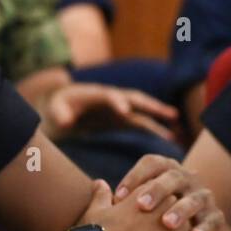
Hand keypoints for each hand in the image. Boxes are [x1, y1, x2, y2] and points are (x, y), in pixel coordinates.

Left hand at [39, 83, 177, 142]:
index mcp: (96, 94)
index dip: (117, 102)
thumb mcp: (55, 108)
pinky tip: (169, 136)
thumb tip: (66, 122)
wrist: (63, 106)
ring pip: (142, 111)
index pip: (109, 96)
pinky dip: (155, 128)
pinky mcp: (122, 119)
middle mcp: (112, 99)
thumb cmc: (59, 105)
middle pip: (135, 99)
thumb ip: (60, 113)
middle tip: (168, 113)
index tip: (124, 112)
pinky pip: (141, 123)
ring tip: (175, 123)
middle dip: (150, 105)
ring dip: (158, 116)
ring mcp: (119, 109)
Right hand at [79, 179, 205, 230]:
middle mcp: (169, 206)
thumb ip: (102, 195)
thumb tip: (100, 183)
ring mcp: (181, 228)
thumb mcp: (95, 210)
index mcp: (148, 193)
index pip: (165, 199)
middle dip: (174, 229)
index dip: (158, 215)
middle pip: (182, 216)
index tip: (146, 230)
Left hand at [112, 154, 225, 230]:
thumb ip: (112, 196)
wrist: (178, 230)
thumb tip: (96, 184)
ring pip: (196, 198)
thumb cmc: (143, 216)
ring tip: (168, 223)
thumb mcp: (128, 205)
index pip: (151, 163)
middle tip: (142, 206)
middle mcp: (185, 178)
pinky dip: (206, 228)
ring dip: (182, 210)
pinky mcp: (214, 217)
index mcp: (163, 170)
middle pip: (173, 177)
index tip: (117, 197)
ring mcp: (202, 196)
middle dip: (157, 190)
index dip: (134, 176)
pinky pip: (214, 220)